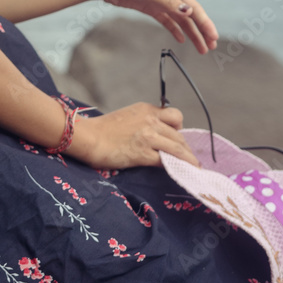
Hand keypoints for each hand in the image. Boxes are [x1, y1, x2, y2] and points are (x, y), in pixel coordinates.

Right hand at [72, 102, 200, 169]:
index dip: (179, 128)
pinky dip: (175, 167)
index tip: (178, 138)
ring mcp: (147, 136)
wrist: (88, 137)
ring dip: (188, 159)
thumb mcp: (127, 117)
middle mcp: (150, 120)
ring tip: (194, 168)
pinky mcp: (143, 153)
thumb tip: (156, 136)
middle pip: (178, 134)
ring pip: (177, 147)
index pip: (175, 116)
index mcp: (146, 109)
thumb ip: (143, 122)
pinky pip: (166, 160)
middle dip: (185, 148)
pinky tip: (180, 172)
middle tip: (188, 158)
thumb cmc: (102, 129)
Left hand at [90, 0, 218, 54]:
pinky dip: (175, 30)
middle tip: (210, 47)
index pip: (194, 7)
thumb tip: (189, 11)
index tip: (213, 37)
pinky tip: (181, 39)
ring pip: (180, 20)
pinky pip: (167, 21)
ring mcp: (160, 2)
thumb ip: (168, 2)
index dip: (205, 23)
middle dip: (201, 31)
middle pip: (190, 15)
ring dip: (191, 34)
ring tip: (200, 48)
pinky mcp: (150, 8)